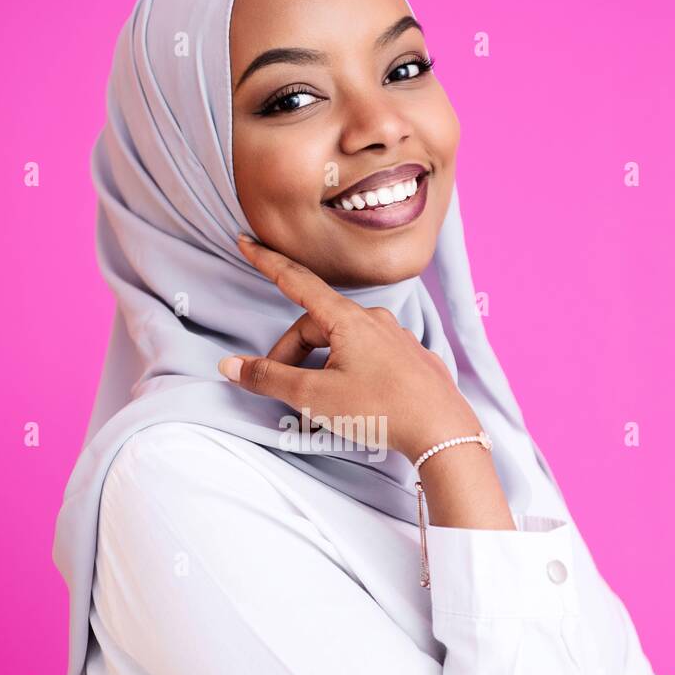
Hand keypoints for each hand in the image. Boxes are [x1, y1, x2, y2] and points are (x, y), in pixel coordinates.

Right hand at [218, 233, 481, 463]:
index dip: (268, 263)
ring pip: (344, 344)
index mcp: (348, 320)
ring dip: (321, 368)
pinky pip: (370, 359)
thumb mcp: (314, 397)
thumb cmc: (380, 410)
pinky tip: (355, 402)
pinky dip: (350, 375)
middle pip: (317, 327)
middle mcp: (375, 321)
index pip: (297, 282)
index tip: (247, 241)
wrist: (444, 433)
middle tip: (282, 392)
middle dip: (293, 356)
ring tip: (319, 405)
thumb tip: (230, 366)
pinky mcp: (413, 361)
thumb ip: (269, 379)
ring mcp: (398, 340)